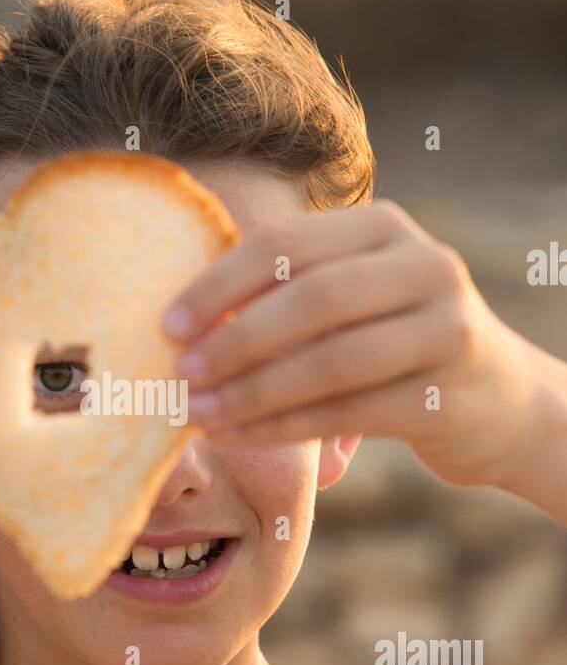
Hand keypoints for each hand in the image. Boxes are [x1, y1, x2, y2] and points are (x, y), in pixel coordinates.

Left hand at [163, 199, 550, 490]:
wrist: (498, 402)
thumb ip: (284, 292)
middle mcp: (424, 266)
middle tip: (179, 376)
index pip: (286, 244)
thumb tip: (178, 322)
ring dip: (252, 392)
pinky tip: (238, 437)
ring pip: (330, 362)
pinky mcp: (447, 396)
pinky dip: (284, 427)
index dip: (219, 284)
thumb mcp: (352, 297)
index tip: (166, 325)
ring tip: (198, 415)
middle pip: (311, 299)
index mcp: (384, 227)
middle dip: (234, 340)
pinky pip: (348, 413)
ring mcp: (446, 330)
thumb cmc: (390, 343)